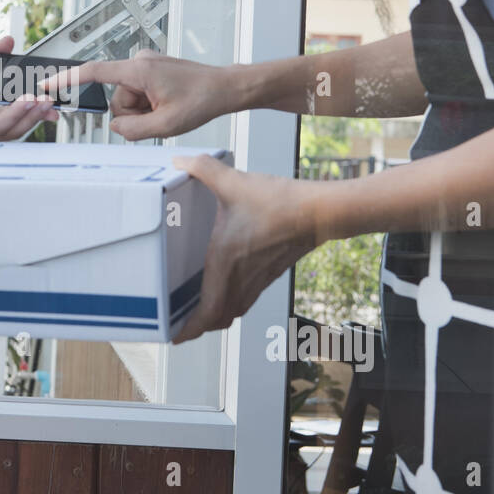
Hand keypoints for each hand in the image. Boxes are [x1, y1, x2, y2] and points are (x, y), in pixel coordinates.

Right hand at [36, 49, 234, 139]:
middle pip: (116, 99)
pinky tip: (168, 105)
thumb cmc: (202, 100)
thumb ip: (132, 130)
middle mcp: (138, 63)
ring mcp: (145, 66)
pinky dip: (149, 106)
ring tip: (168, 110)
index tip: (46, 85)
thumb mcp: (166, 125)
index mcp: (138, 70)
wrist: (225, 88)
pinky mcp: (151, 72)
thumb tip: (116, 127)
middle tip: (160, 116)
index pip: (93, 73)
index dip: (66, 80)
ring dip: (143, 112)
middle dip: (132, 114)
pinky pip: (138, 95)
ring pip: (127, 101)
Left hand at [170, 154, 316, 343]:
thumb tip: (179, 158)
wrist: (320, 211)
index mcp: (226, 264)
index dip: (189, 329)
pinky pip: (246, 299)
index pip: (208, 313)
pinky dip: (230, 303)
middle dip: (198, 326)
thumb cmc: (280, 202)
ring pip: (233, 310)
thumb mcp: (234, 181)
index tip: (173, 335)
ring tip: (197, 311)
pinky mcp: (270, 273)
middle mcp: (241, 279)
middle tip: (178, 324)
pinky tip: (224, 287)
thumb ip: (204, 169)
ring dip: (215, 316)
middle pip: (219, 319)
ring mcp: (258, 279)